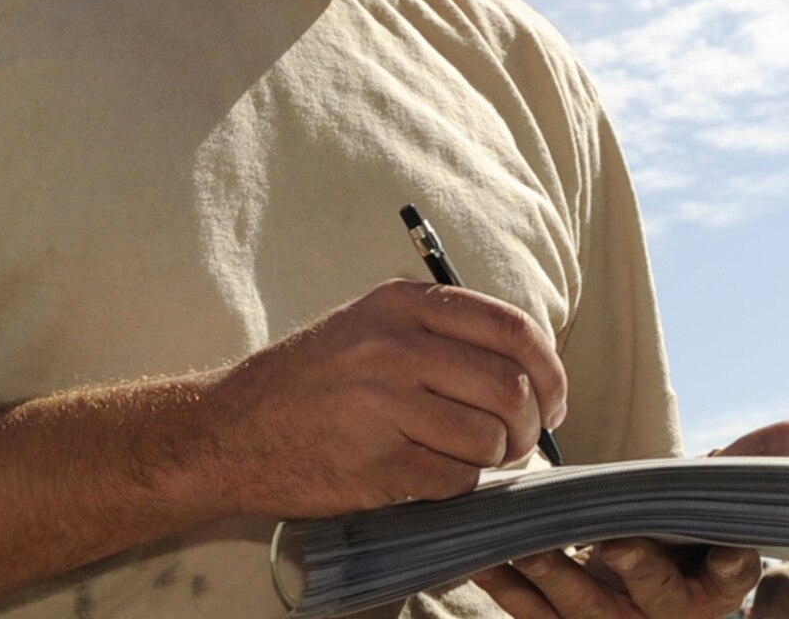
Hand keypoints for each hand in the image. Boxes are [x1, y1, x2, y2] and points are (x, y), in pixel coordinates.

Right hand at [195, 279, 566, 519]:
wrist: (232, 428)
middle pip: (510, 388)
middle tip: (521, 442)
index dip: (550, 368)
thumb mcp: (371, 325)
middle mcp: (395, 345)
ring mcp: (383, 404)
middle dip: (532, 426)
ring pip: (489, 439)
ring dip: (497, 460)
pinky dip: (460, 486)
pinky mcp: (375, 462)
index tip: (555, 399)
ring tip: (474, 459)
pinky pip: (455, 480)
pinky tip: (436, 475)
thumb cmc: (312, 379)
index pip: (511, 327)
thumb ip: (441, 333)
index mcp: (402, 303)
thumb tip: (527, 371)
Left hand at [472, 420, 788, 617]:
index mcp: (708, 584)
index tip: (705, 543)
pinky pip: (531, 613)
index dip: (726, 565)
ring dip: (546, 573)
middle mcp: (662, 613)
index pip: (728, 578)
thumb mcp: (706, 502)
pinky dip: (506, 583)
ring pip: (577, 606)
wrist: (630, 580)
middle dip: (621, 567)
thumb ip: (745, 467)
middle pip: (646, 594)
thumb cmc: (672, 531)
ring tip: (518, 539)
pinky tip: (481, 554)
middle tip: (602, 539)